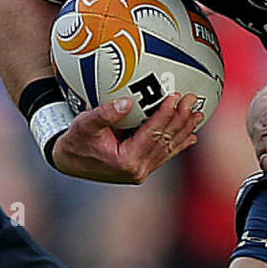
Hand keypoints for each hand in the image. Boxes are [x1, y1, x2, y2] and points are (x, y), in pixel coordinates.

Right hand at [51, 92, 202, 183]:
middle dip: (181, 119)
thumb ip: (104, 114)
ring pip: (168, 148)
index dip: (166, 114)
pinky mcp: (141, 170)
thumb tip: (126, 102)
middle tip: (192, 99)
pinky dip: (178, 145)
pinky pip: (164, 155)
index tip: (175, 95)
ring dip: (184, 130)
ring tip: (198, 114)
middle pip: (165, 141)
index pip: (153, 133)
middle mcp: (138, 169)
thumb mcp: (84, 124)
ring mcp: (141, 171)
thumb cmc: (76, 141)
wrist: (69, 162)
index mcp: (127, 160)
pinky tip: (190, 136)